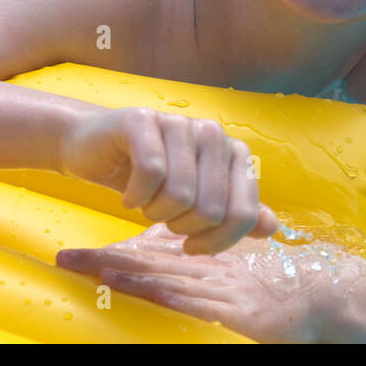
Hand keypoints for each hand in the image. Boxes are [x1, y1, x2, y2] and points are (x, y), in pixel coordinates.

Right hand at [55, 107, 277, 254]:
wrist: (93, 147)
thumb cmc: (148, 177)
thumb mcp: (195, 199)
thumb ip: (234, 212)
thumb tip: (272, 227)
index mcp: (233, 152)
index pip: (243, 213)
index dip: (217, 241)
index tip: (193, 245)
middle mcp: (211, 133)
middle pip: (211, 210)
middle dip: (182, 228)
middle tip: (162, 218)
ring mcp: (178, 122)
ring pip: (180, 194)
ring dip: (156, 212)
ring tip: (146, 203)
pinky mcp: (142, 121)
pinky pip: (150, 173)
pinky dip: (135, 197)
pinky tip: (129, 195)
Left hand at [56, 224, 327, 342]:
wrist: (329, 296)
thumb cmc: (286, 288)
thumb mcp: (240, 275)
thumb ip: (209, 274)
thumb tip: (175, 266)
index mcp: (204, 258)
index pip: (150, 253)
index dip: (115, 254)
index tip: (76, 256)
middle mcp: (207, 270)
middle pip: (146, 263)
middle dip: (104, 261)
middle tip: (65, 259)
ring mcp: (220, 288)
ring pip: (162, 276)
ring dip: (123, 272)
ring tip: (86, 266)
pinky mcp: (234, 308)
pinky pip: (190, 299)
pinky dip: (160, 292)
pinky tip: (135, 286)